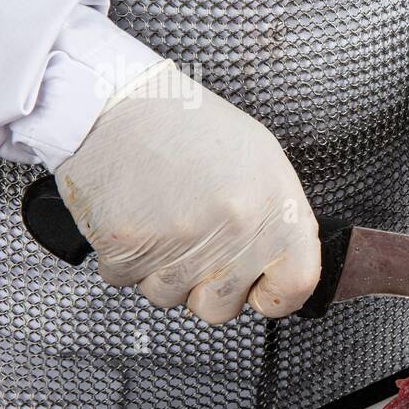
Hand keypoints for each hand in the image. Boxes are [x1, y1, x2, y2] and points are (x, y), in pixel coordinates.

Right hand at [54, 61, 319, 323]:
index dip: (274, 295)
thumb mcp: (260, 160)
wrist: (113, 102)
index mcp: (276, 208)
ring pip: (169, 298)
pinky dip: (124, 257)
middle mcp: (236, 228)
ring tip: (162, 219)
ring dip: (161, 270)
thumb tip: (278, 267)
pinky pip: (125, 281)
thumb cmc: (185, 126)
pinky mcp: (128, 246)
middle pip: (221, 307)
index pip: (295, 286)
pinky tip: (134, 217)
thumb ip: (276, 219)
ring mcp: (181, 241)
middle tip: (195, 241)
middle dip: (205, 285)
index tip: (258, 287)